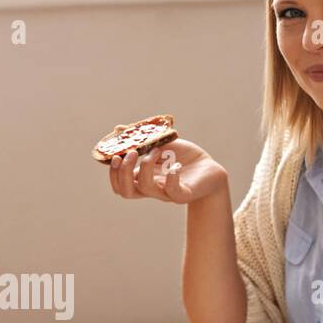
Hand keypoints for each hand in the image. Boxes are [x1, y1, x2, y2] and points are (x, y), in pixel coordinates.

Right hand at [107, 137, 227, 204]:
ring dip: (147, 166)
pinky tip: (176, 164)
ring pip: (146, 188)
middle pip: (126, 191)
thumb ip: (141, 139)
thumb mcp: (160, 144)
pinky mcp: (183, 194)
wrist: (208, 169)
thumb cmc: (183, 157)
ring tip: (157, 151)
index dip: (113, 173)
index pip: (119, 185)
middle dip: (123, 173)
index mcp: (143, 178)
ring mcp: (166, 193)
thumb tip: (118, 128)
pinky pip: (173, 191)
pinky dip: (171, 176)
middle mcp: (151, 188)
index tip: (115, 155)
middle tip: (131, 153)